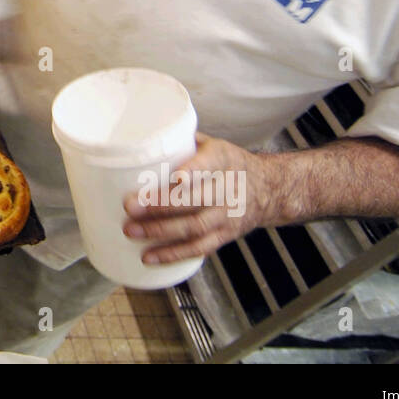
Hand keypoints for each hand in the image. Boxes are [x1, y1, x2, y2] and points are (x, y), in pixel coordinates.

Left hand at [121, 134, 274, 264]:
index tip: (176, 177)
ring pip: (194, 227)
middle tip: (130, 205)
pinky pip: (198, 248)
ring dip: (160, 231)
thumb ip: (183, 142)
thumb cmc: (230, 164)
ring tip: (131, 230)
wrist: (269, 189)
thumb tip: (142, 142)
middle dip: (161, 205)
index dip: (193, 170)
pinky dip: (173, 254)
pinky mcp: (224, 236)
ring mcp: (226, 215)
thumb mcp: (215, 144)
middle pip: (196, 199)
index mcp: (223, 159)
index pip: (210, 163)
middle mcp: (227, 188)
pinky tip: (149, 256)